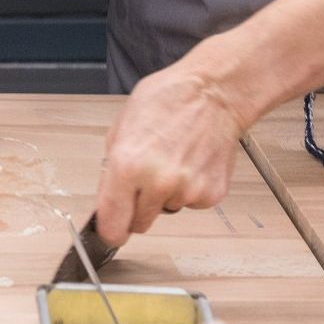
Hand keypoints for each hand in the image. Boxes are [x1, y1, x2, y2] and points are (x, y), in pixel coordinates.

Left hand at [94, 62, 248, 246]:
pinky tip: (191, 163)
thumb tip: (109, 197)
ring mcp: (187, 191)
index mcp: (127, 166)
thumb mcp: (122, 126)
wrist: (214, 93)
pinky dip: (188, 190)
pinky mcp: (211, 195)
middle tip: (144, 181)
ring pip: (166, 211)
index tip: (110, 230)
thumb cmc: (169, 99)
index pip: (112, 224)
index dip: (109, 230)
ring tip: (173, 160)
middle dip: (137, 209)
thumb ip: (112, 167)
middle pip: (139, 224)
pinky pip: (190, 203)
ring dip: (165, 195)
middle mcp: (157, 183)